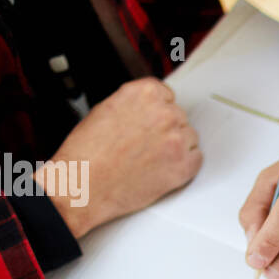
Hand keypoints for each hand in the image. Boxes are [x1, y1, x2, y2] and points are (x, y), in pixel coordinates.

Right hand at [40, 78, 201, 237]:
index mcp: (144, 94)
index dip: (157, 112)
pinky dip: (183, 165)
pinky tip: (162, 169)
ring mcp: (176, 139)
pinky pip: (196, 159)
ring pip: (189, 137)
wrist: (83, 185)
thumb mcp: (105, 110)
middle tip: (146, 145)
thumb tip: (147, 109)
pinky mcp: (183, 166)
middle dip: (165, 130)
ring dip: (176, 147)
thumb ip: (133, 105)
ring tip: (150, 159)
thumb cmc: (87, 153)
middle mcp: (163, 113)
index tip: (152, 122)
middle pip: (178, 117)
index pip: (166, 95)